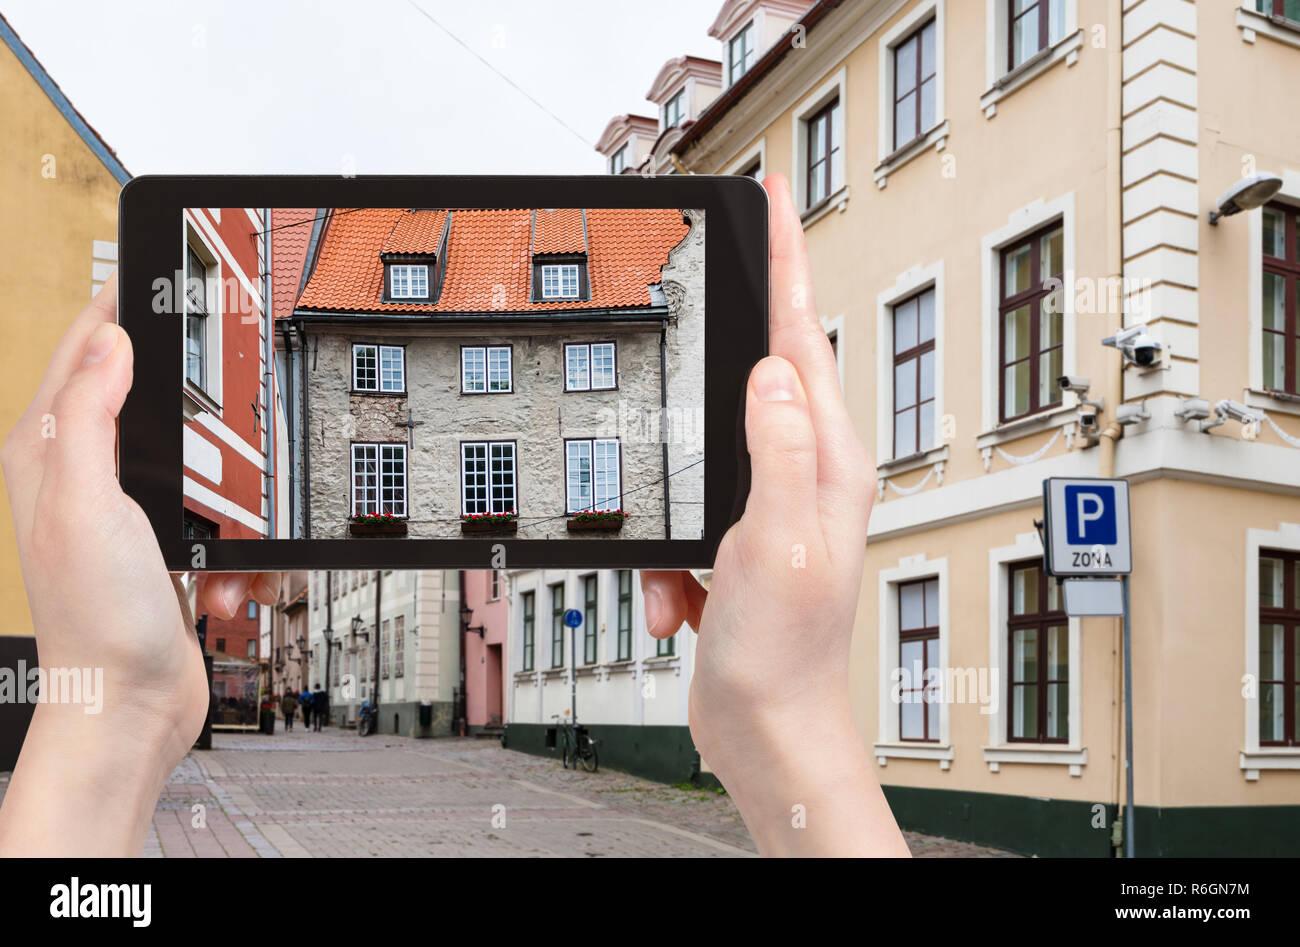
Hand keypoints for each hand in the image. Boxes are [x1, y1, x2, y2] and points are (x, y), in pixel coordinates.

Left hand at [0, 273, 280, 855]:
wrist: (128, 699)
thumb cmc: (98, 615)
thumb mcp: (89, 501)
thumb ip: (90, 416)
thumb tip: (108, 342)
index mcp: (44, 455)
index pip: (77, 355)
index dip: (112, 309)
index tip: (146, 271)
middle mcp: (72, 476)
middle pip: (126, 392)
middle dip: (173, 381)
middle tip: (206, 350)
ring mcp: (113, 509)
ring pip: (175, 448)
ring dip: (210, 469)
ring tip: (225, 484)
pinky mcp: (153, 541)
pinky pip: (202, 504)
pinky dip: (222, 523)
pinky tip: (220, 559)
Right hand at [641, 176, 907, 855]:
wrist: (766, 730)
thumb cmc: (784, 652)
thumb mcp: (774, 540)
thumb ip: (774, 448)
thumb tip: (772, 368)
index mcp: (827, 460)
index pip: (801, 337)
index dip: (786, 260)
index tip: (774, 197)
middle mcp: (806, 473)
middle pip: (753, 381)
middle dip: (714, 367)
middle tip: (700, 313)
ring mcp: (769, 506)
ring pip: (701, 457)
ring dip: (673, 516)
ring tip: (683, 586)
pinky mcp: (735, 540)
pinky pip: (682, 518)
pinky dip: (666, 560)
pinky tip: (681, 605)